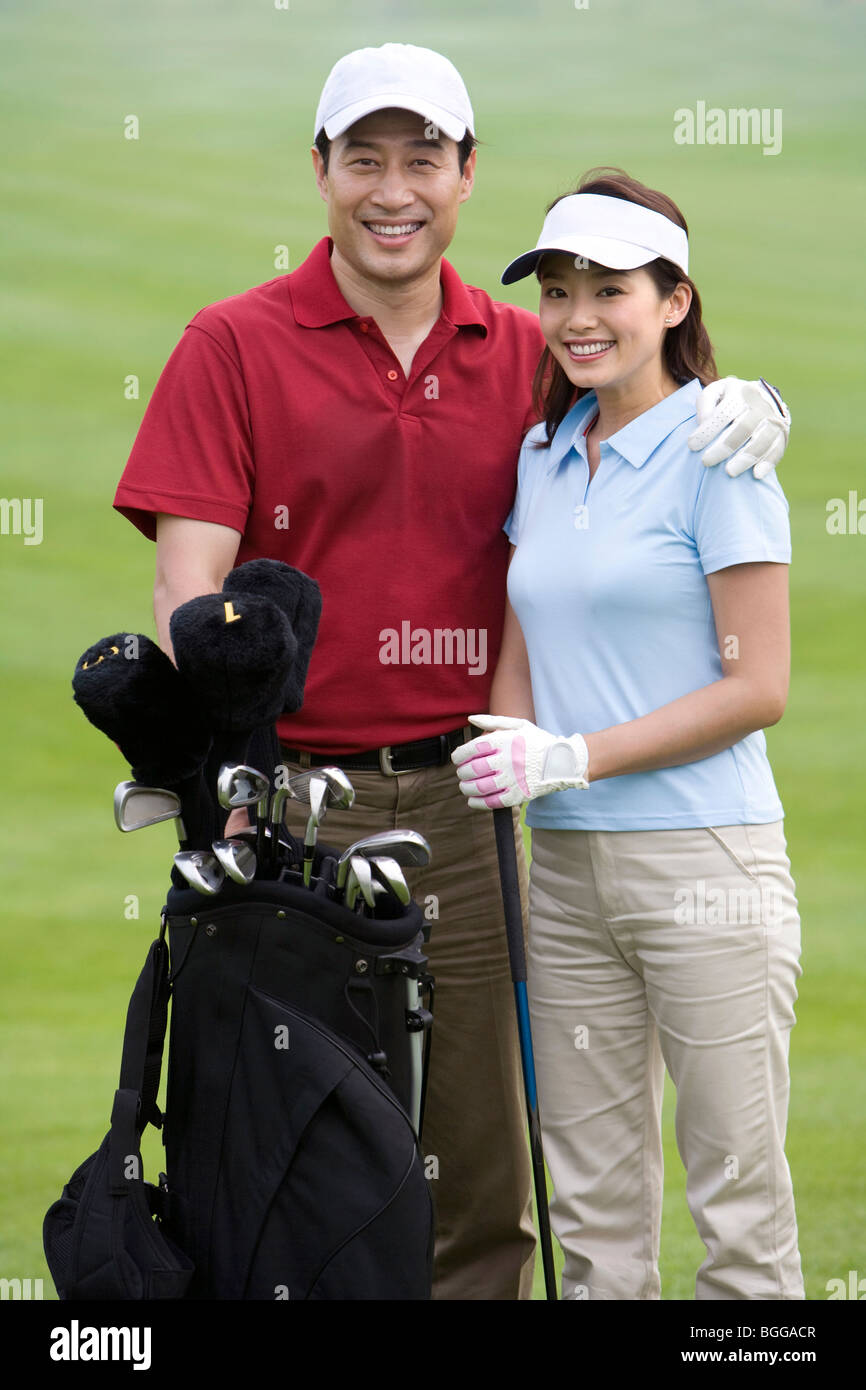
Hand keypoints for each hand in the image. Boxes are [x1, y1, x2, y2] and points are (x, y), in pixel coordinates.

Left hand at [451, 715, 588, 809]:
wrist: (563, 761)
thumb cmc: (538, 742)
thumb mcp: (518, 725)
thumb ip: (492, 721)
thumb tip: (470, 719)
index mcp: (505, 741)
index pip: (472, 749)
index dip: (459, 756)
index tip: (457, 759)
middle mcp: (507, 760)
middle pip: (473, 769)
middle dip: (462, 772)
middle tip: (462, 773)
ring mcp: (513, 779)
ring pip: (479, 787)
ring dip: (466, 788)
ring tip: (465, 786)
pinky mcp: (518, 795)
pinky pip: (492, 802)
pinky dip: (478, 803)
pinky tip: (473, 800)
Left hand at [688, 377, 790, 478]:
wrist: (761, 397)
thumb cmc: (730, 398)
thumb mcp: (716, 392)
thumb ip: (706, 402)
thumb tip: (704, 420)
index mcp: (742, 392)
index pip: (724, 412)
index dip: (708, 429)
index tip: (692, 445)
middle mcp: (762, 404)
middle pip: (744, 427)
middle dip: (725, 446)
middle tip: (706, 461)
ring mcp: (775, 419)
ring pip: (762, 440)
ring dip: (746, 457)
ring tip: (729, 472)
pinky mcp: (782, 434)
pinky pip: (777, 449)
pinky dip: (768, 462)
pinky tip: (756, 475)